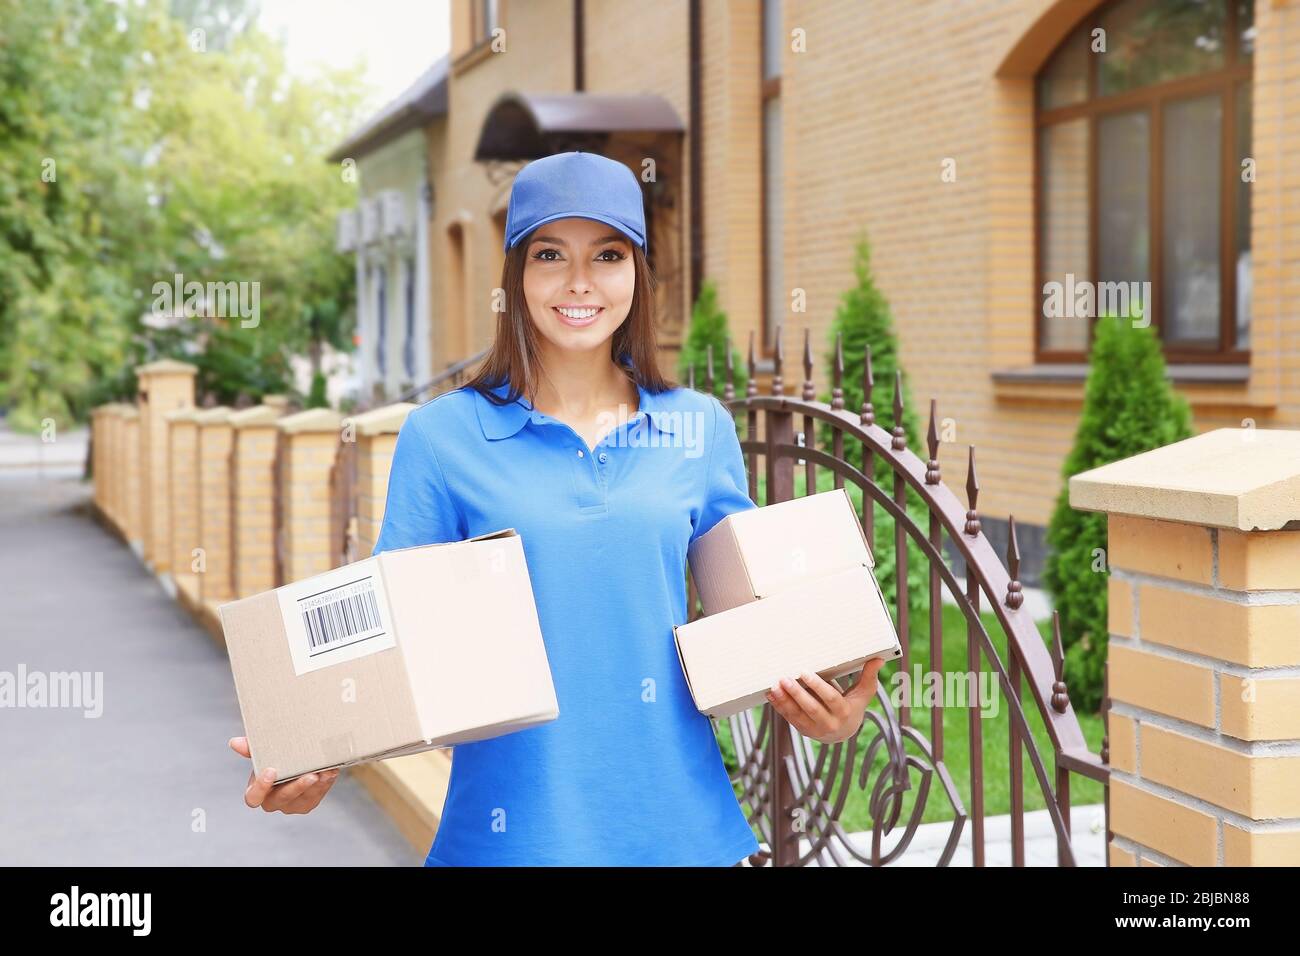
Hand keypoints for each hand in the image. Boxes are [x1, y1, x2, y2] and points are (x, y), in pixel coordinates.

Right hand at [229, 736, 339, 813]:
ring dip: (315, 786)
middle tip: (309, 775)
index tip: (271, 771)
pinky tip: (331, 772)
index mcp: (257, 791)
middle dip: (296, 787)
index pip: (253, 797)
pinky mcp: (308, 803)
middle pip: (282, 799)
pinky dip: (325, 784)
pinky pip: (317, 796)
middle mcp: (273, 802)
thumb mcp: (264, 752)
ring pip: (303, 799)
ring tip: (325, 772)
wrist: (297, 761)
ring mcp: (291, 805)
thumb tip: (234, 742)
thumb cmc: (276, 758)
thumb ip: (251, 748)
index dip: (261, 787)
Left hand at [764, 658, 885, 743]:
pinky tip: (771, 693)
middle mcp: (829, 723)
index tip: (804, 672)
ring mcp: (814, 728)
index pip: (830, 699)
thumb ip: (868, 677)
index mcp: (844, 712)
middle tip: (785, 678)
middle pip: (811, 708)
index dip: (817, 686)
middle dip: (797, 693)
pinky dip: (778, 706)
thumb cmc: (853, 706)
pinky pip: (788, 717)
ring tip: (774, 685)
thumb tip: (879, 658)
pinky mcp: (802, 729)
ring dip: (784, 700)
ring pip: (796, 715)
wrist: (843, 732)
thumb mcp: (863, 694)